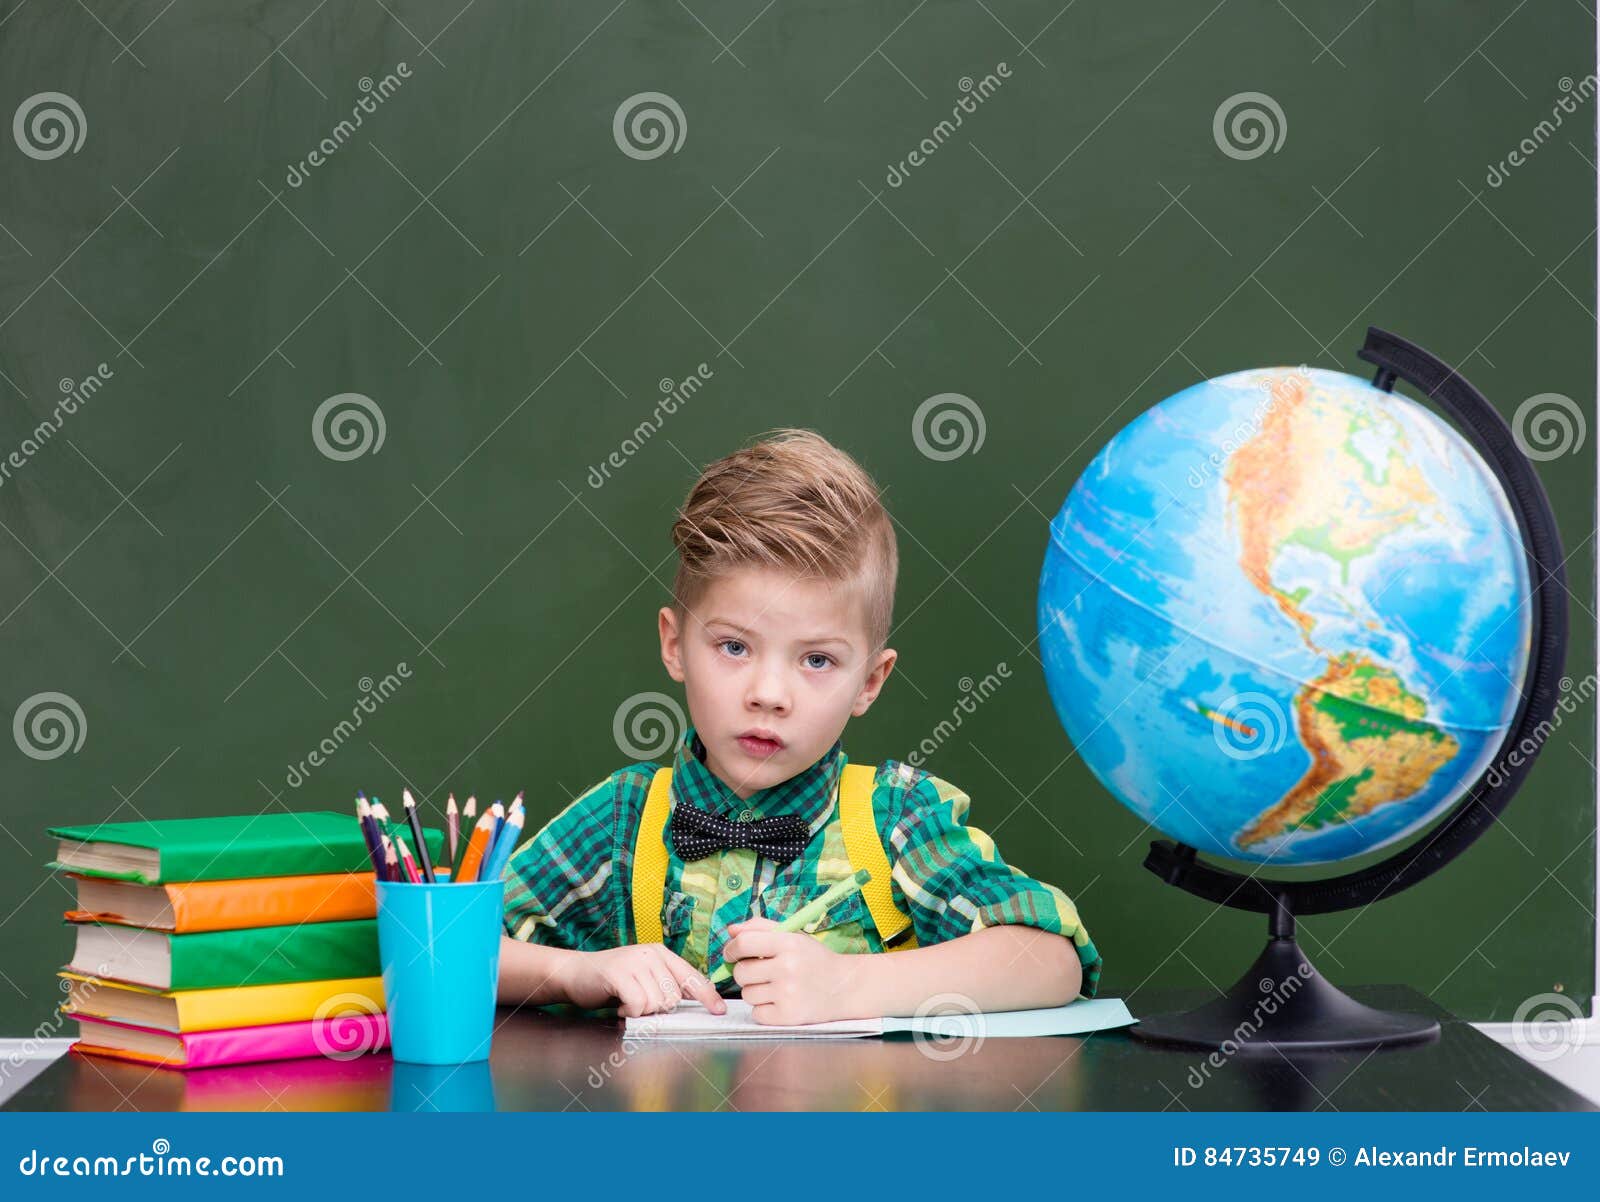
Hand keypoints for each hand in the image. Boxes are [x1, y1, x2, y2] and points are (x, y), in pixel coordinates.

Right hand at [564, 944, 725, 1016]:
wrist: (574, 972)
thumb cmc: (610, 980)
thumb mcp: (642, 976)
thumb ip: (664, 985)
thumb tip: (690, 1003)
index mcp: (660, 953)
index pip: (692, 976)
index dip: (707, 995)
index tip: (719, 1011)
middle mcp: (650, 953)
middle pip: (673, 996)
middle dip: (658, 1009)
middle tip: (638, 1003)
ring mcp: (635, 961)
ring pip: (657, 1003)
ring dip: (641, 1011)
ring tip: (627, 1002)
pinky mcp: (619, 973)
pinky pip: (639, 1004)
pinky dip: (630, 1011)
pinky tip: (620, 1005)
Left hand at [722, 916, 869, 1024]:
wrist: (844, 987)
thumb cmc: (814, 959)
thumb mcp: (793, 936)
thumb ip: (760, 928)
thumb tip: (730, 931)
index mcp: (788, 943)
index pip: (743, 943)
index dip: (731, 949)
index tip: (732, 954)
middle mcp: (788, 968)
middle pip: (741, 972)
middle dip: (745, 972)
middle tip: (760, 972)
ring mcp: (788, 994)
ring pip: (747, 994)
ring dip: (755, 991)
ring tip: (775, 987)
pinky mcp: (788, 1016)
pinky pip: (756, 1013)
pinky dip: (763, 1010)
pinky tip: (779, 1001)